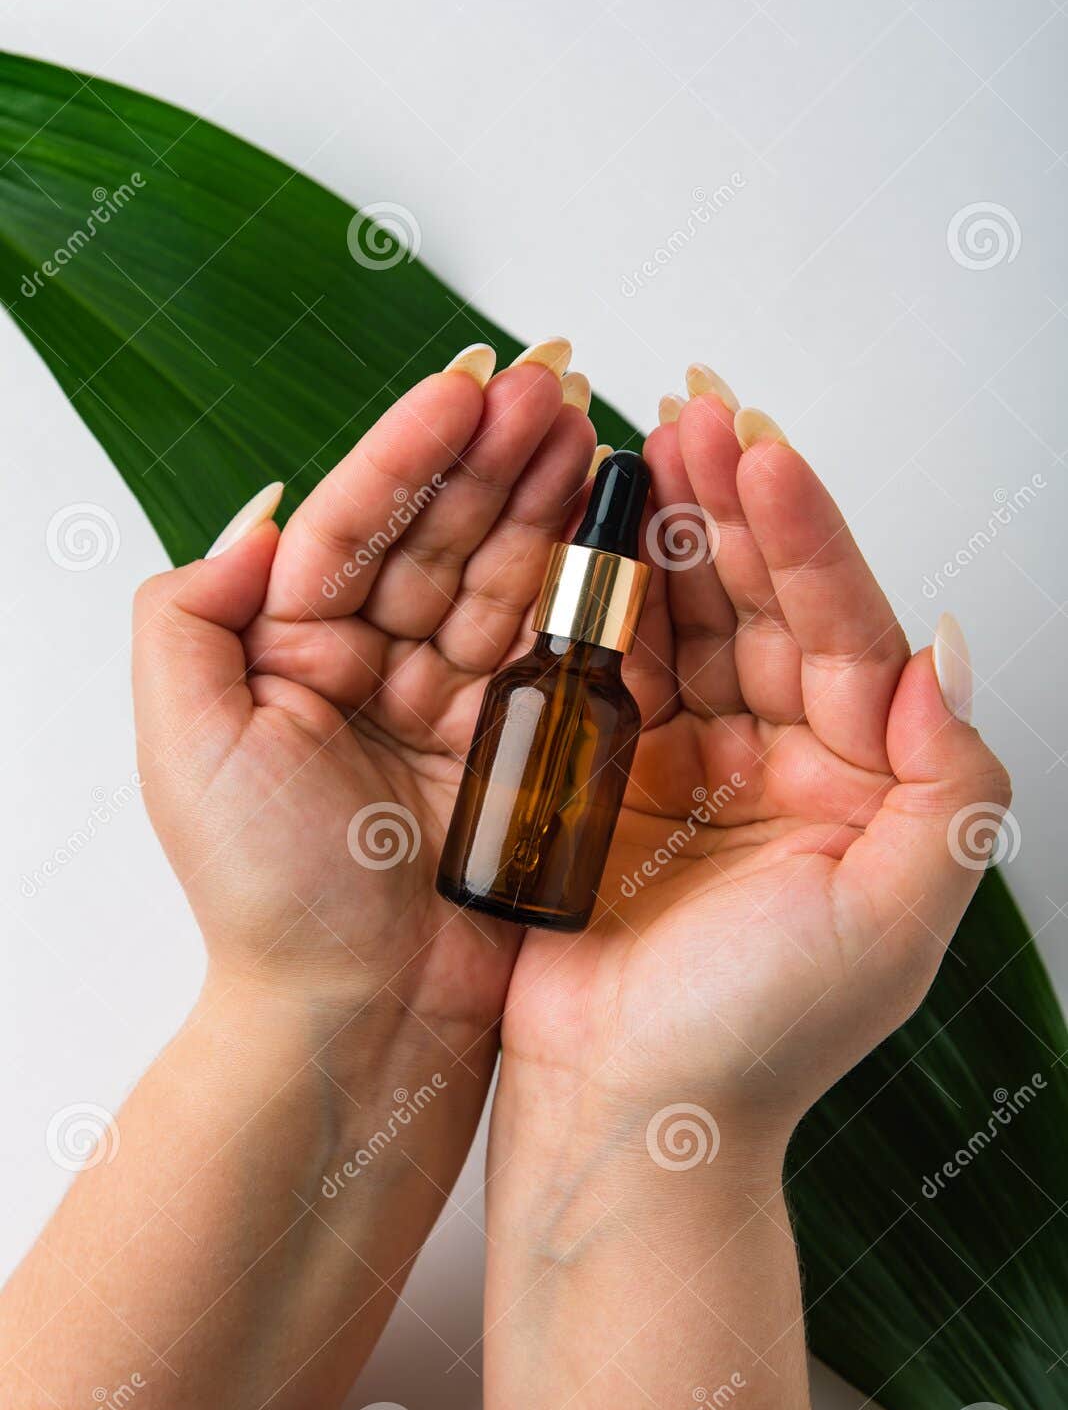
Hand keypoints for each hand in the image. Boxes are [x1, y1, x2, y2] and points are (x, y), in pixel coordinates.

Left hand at [133, 342, 594, 1037]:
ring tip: (590, 431)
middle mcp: (368, 671)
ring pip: (500, 579)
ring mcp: (446, 708)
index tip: (467, 390)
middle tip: (555, 387)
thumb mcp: (183, 743)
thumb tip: (261, 511)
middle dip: (493, 459)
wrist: (359, 1021)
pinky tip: (611, 523)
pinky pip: (551, 652)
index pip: (353, 526)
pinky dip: (581, 586)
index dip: (408, 453)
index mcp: (287, 655)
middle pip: (437, 538)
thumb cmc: (268, 897)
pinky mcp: (515, 750)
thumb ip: (192, 611)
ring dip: (544, 501)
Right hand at [499, 375, 1010, 1146]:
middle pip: (760, 605)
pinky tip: (586, 531)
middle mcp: (777, 759)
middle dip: (730, 506)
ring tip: (641, 444)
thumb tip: (943, 659)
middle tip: (696, 413)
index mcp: (859, 783)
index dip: (808, 538)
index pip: (843, 632)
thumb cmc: (758, 1039)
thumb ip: (954, 788)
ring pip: (681, 619)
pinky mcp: (603, 776)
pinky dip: (596, 598)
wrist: (627, 1114)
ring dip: (661, 532)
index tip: (766, 456)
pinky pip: (605, 667)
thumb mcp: (898, 921)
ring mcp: (687, 761)